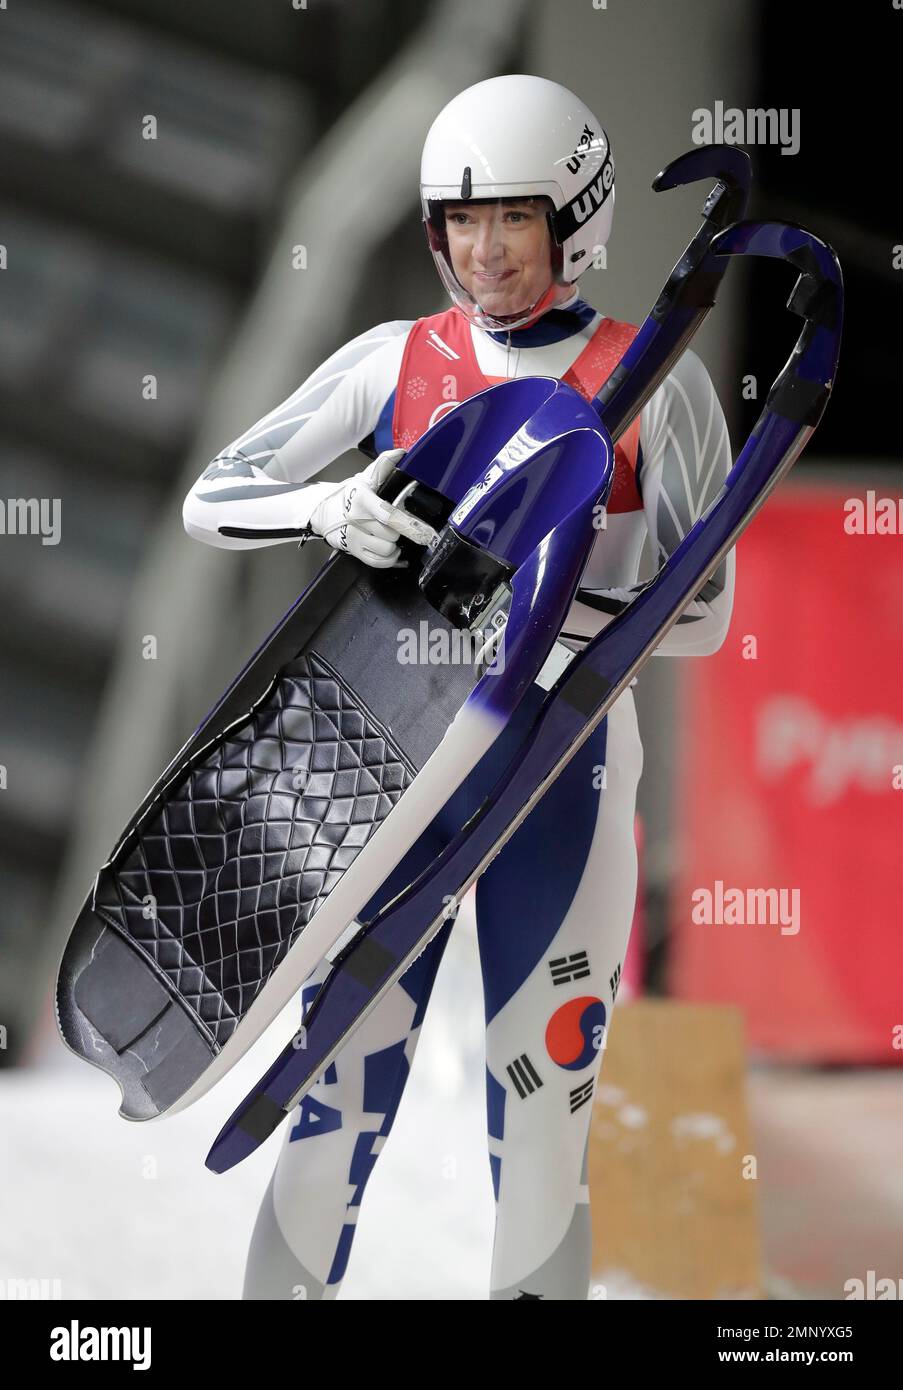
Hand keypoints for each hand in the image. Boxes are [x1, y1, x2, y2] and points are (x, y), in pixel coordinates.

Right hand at [306, 449, 435, 567]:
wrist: (326, 512)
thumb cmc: (351, 495)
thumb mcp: (366, 477)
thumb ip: (384, 464)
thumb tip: (401, 453)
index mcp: (362, 500)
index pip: (386, 514)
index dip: (404, 522)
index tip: (420, 527)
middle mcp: (357, 520)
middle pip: (390, 534)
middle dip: (400, 531)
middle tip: (400, 525)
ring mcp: (355, 538)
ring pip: (385, 549)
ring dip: (394, 545)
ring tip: (393, 537)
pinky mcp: (355, 552)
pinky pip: (378, 562)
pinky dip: (390, 559)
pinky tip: (394, 552)